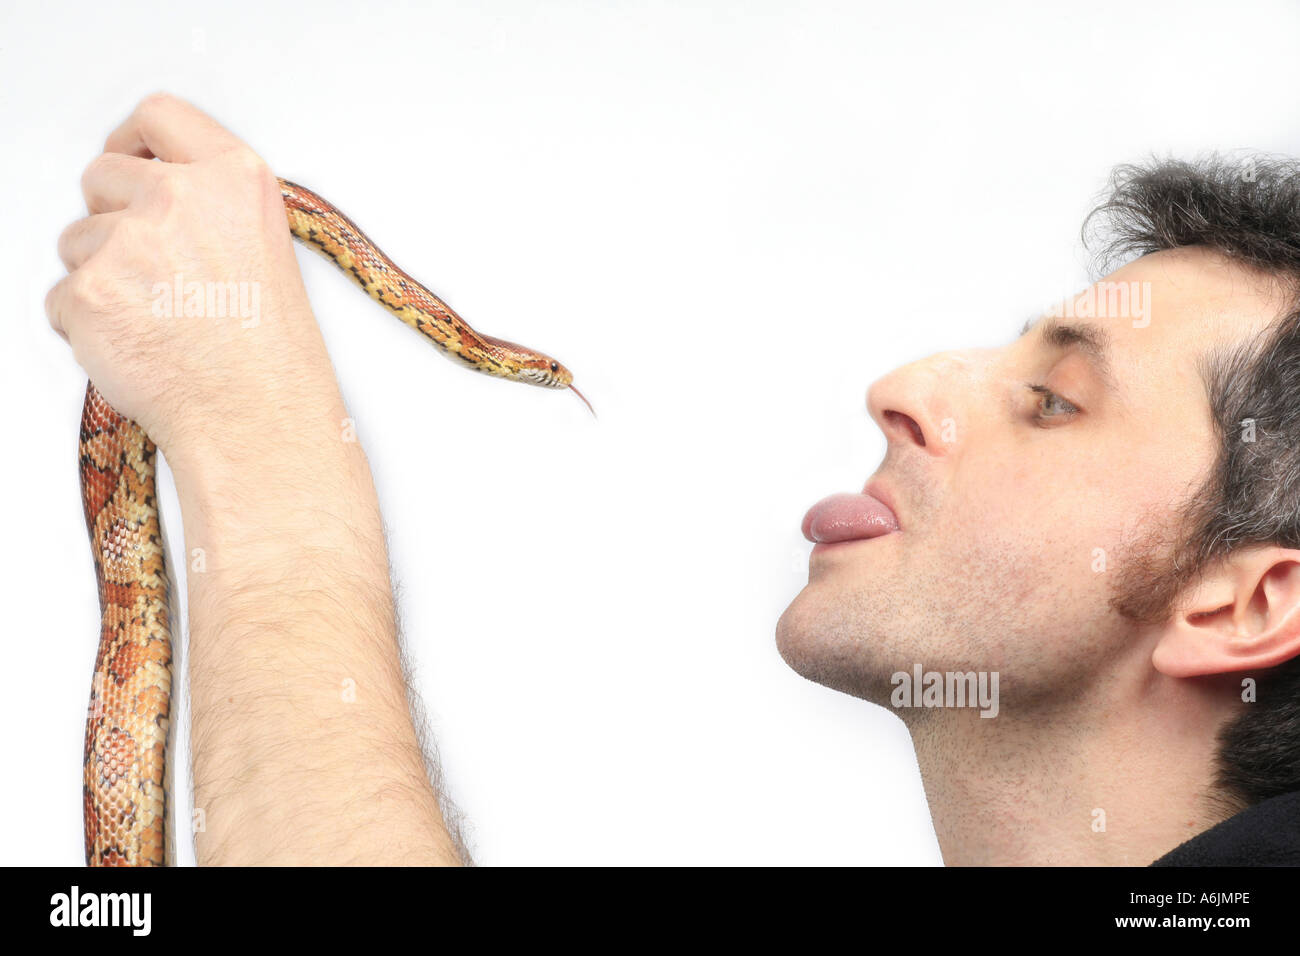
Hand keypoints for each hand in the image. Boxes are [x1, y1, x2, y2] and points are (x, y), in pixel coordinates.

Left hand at [46, 92, 336, 467]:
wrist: (255, 418)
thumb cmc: (268, 353)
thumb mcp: (266, 249)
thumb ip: (211, 205)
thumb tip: (153, 197)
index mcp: (234, 179)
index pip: (159, 117)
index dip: (134, 139)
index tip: (131, 157)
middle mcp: (180, 199)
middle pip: (103, 175)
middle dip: (111, 215)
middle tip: (149, 267)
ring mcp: (129, 243)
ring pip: (76, 239)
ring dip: (100, 275)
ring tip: (156, 318)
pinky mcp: (88, 292)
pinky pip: (61, 296)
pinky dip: (87, 324)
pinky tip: (137, 344)